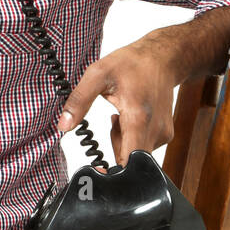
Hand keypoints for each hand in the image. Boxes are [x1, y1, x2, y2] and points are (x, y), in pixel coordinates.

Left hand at [57, 37, 178, 166]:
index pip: (129, 162)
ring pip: (135, 154)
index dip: (113, 172)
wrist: (162, 58)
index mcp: (138, 118)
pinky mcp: (166, 134)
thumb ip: (79, 101)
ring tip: (122, 114)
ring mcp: (163, 134)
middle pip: (128, 160)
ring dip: (122, 140)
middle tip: (113, 120)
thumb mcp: (97, 74)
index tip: (99, 169)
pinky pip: (143, 146)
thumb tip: (63, 125)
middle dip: (115, 145)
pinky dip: (132, 136)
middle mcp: (155, 130)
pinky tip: (132, 116)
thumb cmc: (132, 64)